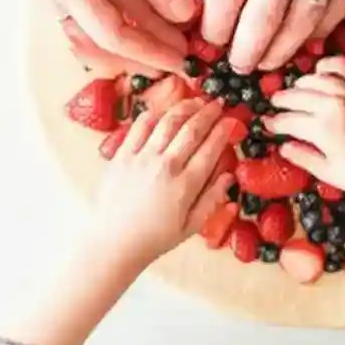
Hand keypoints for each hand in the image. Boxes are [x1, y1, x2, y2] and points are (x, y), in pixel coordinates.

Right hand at [0, 0, 197, 76]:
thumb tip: (184, 14)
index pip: (115, 35)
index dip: (154, 52)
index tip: (188, 62)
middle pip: (101, 43)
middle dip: (145, 54)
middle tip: (187, 59)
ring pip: (93, 30)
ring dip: (132, 39)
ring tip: (170, 41)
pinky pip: (88, 9)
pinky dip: (118, 19)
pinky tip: (147, 16)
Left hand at [88, 98, 235, 262]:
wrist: (113, 243)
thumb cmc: (154, 239)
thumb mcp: (190, 227)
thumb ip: (211, 200)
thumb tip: (229, 176)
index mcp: (185, 186)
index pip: (210, 149)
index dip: (223, 131)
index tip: (232, 121)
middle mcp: (165, 166)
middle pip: (191, 130)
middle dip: (208, 113)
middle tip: (218, 104)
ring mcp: (141, 158)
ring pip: (167, 122)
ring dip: (184, 107)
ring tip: (195, 101)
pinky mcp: (121, 155)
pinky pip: (139, 127)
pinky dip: (154, 114)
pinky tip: (164, 111)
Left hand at [202, 0, 344, 72]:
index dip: (214, 30)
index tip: (209, 42)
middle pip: (261, 23)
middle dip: (244, 54)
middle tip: (238, 66)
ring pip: (301, 26)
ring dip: (281, 51)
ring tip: (268, 62)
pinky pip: (336, 9)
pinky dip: (319, 30)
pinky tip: (306, 36)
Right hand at [269, 57, 344, 292]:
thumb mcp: (330, 172)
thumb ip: (303, 157)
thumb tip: (283, 146)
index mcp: (322, 128)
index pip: (289, 121)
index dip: (275, 122)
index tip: (267, 123)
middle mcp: (335, 104)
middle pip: (299, 96)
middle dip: (284, 100)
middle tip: (276, 102)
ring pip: (319, 79)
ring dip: (303, 83)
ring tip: (296, 88)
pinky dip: (331, 64)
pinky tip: (322, 68)